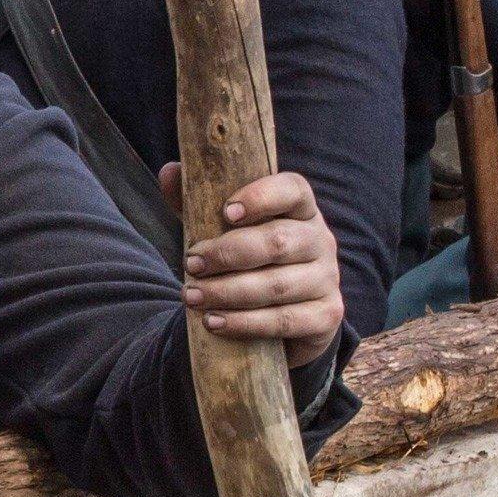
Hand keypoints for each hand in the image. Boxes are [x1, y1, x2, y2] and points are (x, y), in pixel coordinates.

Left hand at [158, 162, 347, 366]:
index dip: (261, 197)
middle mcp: (320, 240)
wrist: (283, 312)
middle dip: (228, 254)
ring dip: (228, 292)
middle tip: (190, 263)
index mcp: (300, 208)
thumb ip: (198, 199)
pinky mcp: (327, 315)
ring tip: (192, 296)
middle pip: (279, 241)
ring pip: (277, 286)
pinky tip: (215, 323)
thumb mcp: (224, 227)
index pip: (293, 190)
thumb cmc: (249, 257)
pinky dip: (246, 323)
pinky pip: (285, 320)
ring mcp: (328, 279)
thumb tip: (169, 172)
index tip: (226, 212)